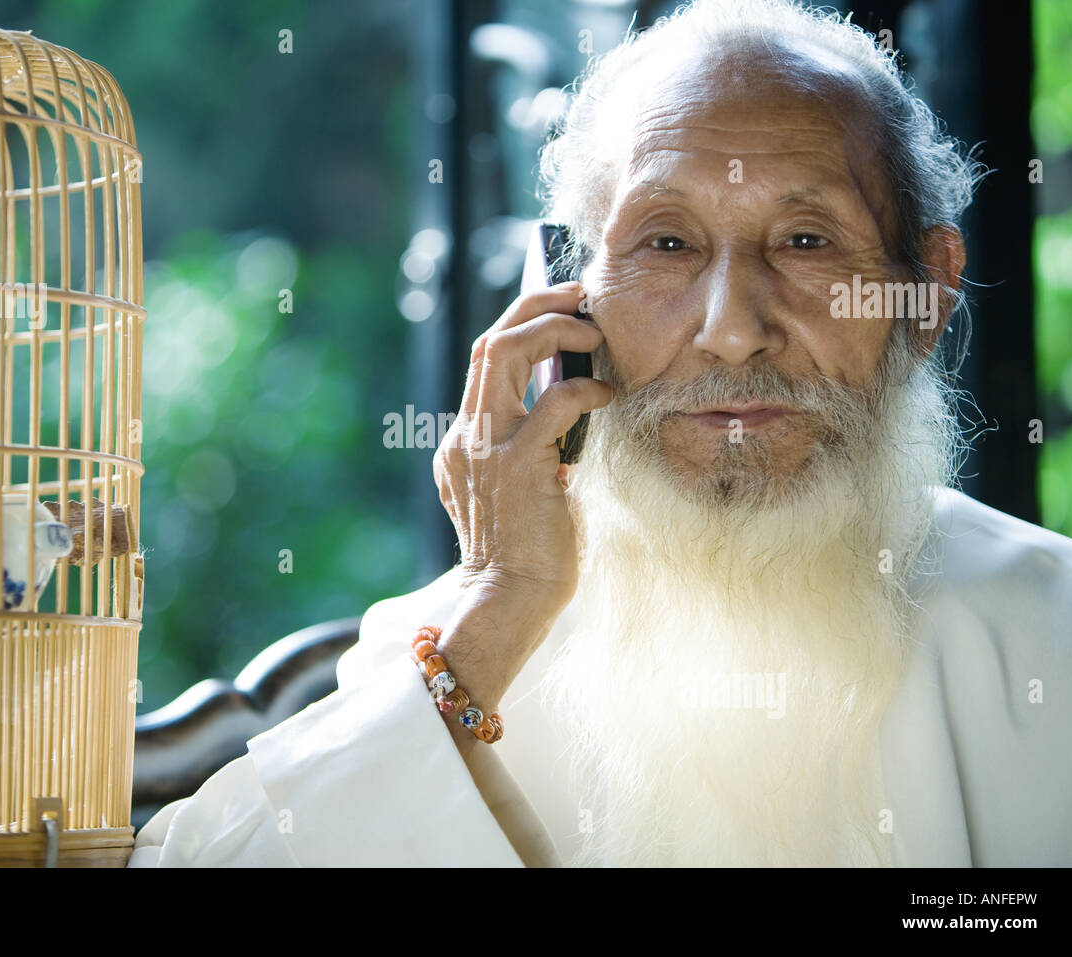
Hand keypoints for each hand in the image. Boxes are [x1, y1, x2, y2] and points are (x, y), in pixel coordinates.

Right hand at [431, 282, 611, 701]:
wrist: (510, 600)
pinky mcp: (517, 464)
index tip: (563, 311)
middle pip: (487, 341)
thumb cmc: (527, 553)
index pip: (485, 361)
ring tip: (591, 330)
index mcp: (464, 441)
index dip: (523, 324)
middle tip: (578, 293)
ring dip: (553, 328)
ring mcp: (486, 447)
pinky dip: (585, 389)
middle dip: (534, 304)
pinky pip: (553, 402)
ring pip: (503, 352)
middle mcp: (467, 435)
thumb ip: (527, 451)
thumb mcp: (518, 491)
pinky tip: (608, 395)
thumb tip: (565, 417)